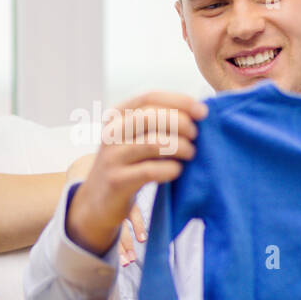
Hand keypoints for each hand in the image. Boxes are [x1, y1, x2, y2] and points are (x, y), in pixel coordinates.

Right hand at [67, 90, 206, 255]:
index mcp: (117, 116)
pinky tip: (176, 171)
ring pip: (154, 143)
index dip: (179, 101)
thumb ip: (158, 123)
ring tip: (190, 153)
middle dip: (181, 123)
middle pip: (152, 117)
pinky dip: (171, 169)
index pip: (150, 97)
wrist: (98, 202)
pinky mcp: (117, 181)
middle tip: (195, 136)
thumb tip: (198, 111)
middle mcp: (111, 133)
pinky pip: (151, 170)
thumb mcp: (135, 138)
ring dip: (181, 147)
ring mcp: (112, 157)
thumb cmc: (128, 165)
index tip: (202, 112)